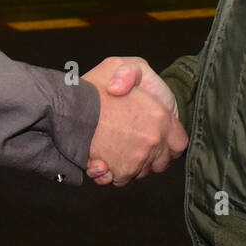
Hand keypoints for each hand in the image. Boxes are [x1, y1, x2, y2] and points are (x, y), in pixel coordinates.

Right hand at [83, 57, 185, 185]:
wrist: (65, 111)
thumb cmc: (92, 87)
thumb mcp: (119, 65)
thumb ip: (133, 73)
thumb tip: (123, 90)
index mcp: (160, 117)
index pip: (179, 142)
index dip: (169, 141)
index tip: (156, 136)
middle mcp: (153, 141)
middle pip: (162, 162)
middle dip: (152, 156)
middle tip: (134, 144)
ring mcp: (138, 159)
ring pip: (143, 172)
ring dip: (132, 165)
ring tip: (115, 150)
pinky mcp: (120, 172)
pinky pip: (123, 180)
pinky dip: (113, 174)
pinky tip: (102, 162)